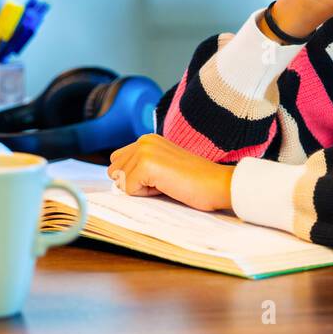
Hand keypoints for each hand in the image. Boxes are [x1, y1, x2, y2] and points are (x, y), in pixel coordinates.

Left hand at [107, 134, 234, 211]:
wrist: (217, 184)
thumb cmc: (194, 182)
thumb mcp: (163, 168)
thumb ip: (140, 168)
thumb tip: (116, 180)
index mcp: (147, 139)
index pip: (117, 162)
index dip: (134, 178)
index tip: (161, 178)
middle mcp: (143, 140)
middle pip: (114, 171)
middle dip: (134, 182)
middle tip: (163, 181)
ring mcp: (144, 150)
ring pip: (121, 181)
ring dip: (141, 189)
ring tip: (166, 183)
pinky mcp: (147, 164)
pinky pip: (128, 189)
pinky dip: (146, 194)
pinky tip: (166, 186)